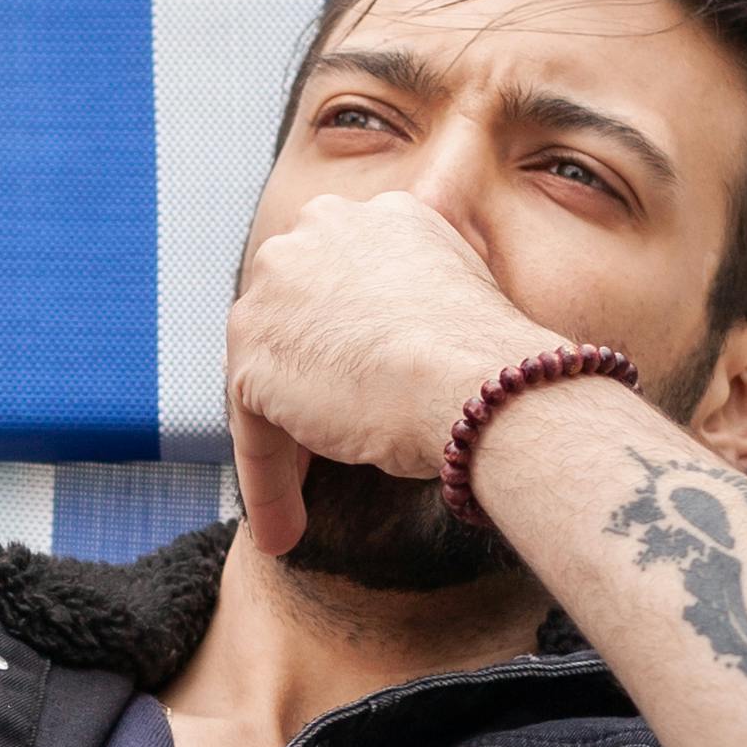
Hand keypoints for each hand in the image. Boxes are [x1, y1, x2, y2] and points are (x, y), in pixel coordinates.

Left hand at [223, 188, 541, 556]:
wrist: (480, 383)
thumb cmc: (494, 363)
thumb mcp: (470, 297)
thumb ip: (428, 296)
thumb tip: (421, 334)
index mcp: (376, 217)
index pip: (339, 287)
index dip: (346, 347)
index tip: (359, 393)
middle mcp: (317, 233)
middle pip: (294, 323)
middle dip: (304, 387)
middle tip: (322, 451)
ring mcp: (276, 291)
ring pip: (270, 378)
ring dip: (282, 448)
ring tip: (296, 514)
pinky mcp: (252, 356)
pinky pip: (254, 431)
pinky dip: (267, 485)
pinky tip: (283, 530)